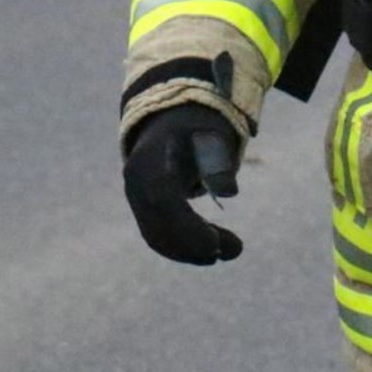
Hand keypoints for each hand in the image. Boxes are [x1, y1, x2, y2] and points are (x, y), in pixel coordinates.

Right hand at [123, 103, 244, 264]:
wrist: (170, 120)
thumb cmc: (196, 126)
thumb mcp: (211, 134)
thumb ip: (218, 158)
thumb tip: (230, 192)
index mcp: (150, 162)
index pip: (163, 202)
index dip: (187, 228)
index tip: (216, 245)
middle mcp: (136, 184)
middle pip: (158, 226)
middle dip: (194, 246)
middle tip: (235, 250)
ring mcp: (136, 198)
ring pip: (157, 237)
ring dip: (192, 251)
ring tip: (230, 250)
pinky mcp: (143, 208)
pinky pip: (158, 234)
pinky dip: (184, 246)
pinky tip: (213, 247)